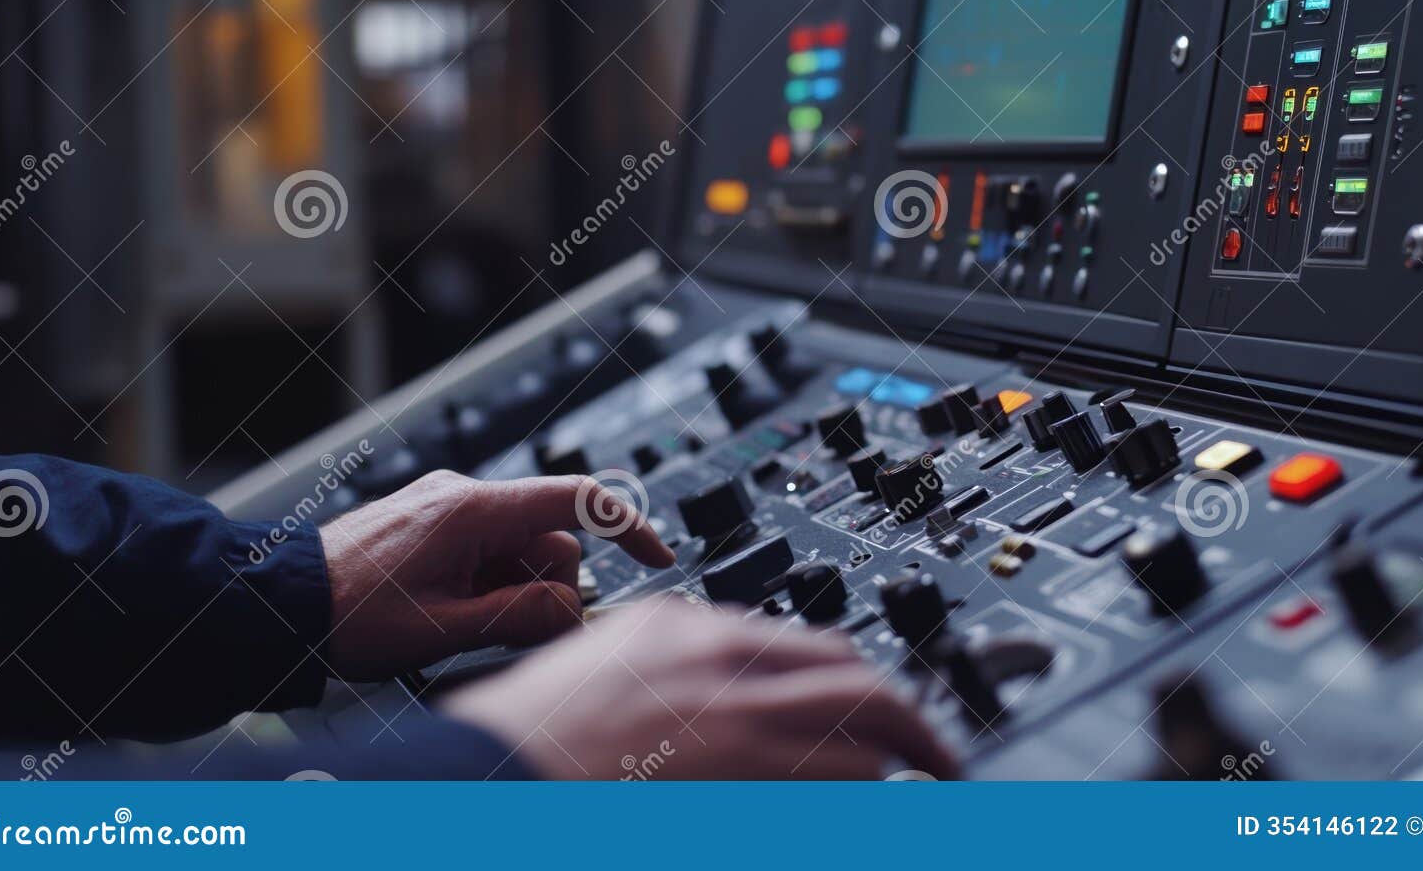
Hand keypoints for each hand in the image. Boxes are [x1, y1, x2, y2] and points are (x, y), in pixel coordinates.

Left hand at [320, 470, 674, 678]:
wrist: (280, 602)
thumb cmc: (345, 614)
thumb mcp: (442, 630)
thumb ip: (519, 619)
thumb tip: (573, 613)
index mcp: (472, 510)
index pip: (576, 499)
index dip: (627, 526)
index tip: (655, 556)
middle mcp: (463, 498)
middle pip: (549, 541)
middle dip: (545, 590)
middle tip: (501, 631)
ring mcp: (446, 509)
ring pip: (519, 552)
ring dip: (511, 593)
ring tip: (460, 626)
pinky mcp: (432, 525)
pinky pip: (488, 553)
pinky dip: (488, 586)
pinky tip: (451, 614)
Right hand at [439, 597, 959, 779]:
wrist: (489, 780)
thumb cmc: (527, 747)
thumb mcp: (601, 683)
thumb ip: (665, 684)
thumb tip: (707, 719)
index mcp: (678, 626)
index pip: (793, 640)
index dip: (840, 675)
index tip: (860, 696)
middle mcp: (718, 653)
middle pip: (846, 665)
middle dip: (896, 704)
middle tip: (926, 739)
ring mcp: (737, 706)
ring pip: (862, 709)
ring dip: (902, 743)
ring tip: (933, 769)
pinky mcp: (747, 762)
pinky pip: (844, 766)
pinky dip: (873, 781)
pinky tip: (888, 796)